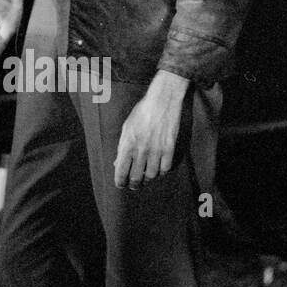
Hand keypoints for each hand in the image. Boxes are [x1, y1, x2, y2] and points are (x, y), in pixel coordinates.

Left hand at [114, 70, 189, 189]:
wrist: (162, 101)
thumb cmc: (142, 112)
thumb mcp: (126, 128)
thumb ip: (122, 147)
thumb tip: (117, 163)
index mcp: (127, 144)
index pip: (121, 171)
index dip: (120, 181)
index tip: (121, 184)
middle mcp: (141, 150)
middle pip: (136, 177)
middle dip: (133, 184)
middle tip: (133, 185)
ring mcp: (156, 150)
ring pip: (151, 175)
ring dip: (147, 179)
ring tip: (145, 178)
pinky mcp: (169, 148)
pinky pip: (165, 169)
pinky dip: (161, 172)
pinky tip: (158, 169)